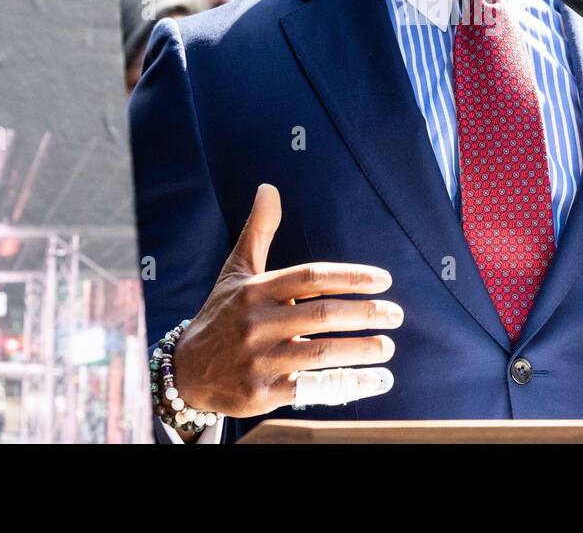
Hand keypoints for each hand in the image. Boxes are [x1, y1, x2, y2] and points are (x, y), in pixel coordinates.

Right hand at [173, 184, 402, 419]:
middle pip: (322, 315)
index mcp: (256, 291)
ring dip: (361, 350)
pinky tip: (377, 381)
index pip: (311, 277)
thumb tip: (268, 188)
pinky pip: (314, 389)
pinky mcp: (263, 394)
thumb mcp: (236, 271)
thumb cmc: (223, 315)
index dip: (351, 277)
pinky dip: (349, 385)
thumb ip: (259, 231)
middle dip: (365, 314)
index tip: (384, 281)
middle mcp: (257, 323)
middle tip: (396, 314)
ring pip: (321, 354)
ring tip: (388, 347)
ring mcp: (259, 360)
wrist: (186, 371)